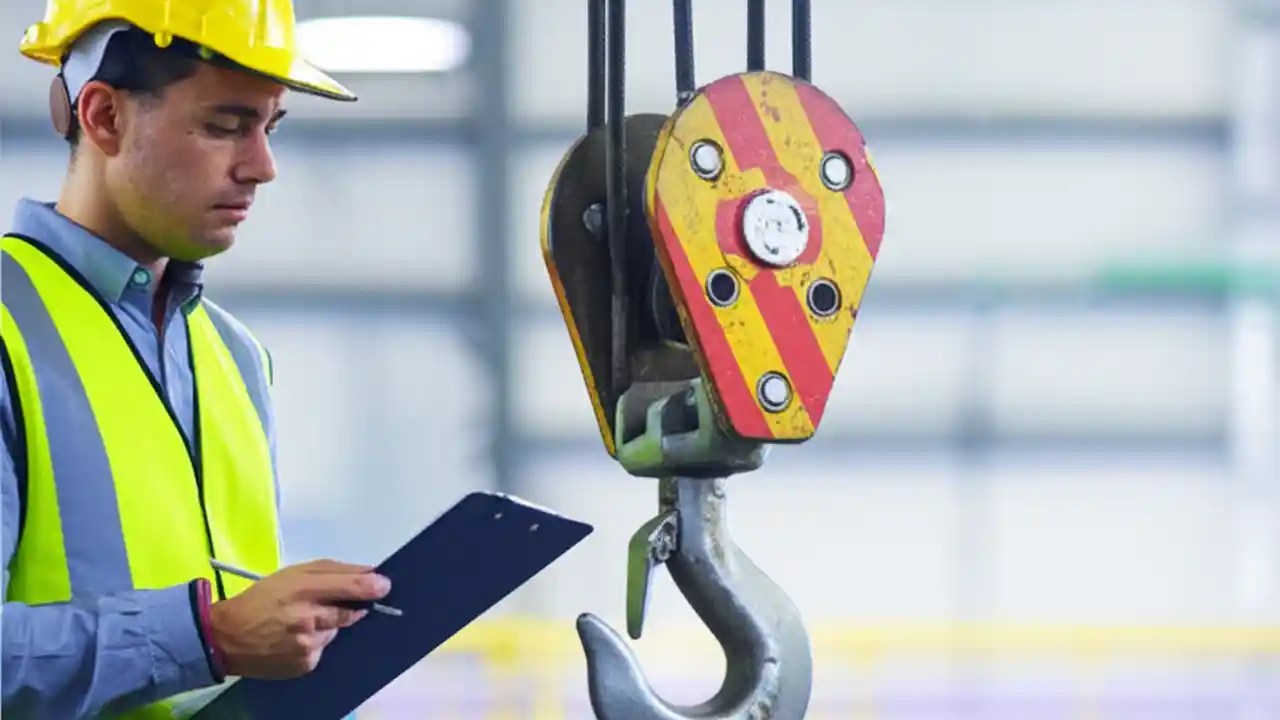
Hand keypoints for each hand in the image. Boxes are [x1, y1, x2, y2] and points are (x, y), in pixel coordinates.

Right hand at [207, 559, 391, 678]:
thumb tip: (369, 572)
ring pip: (335, 632)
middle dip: (347, 608)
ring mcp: (308, 645)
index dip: (371, 586)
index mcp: (303, 590)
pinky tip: (295, 638)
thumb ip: (332, 571)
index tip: (385, 586)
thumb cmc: (262, 599)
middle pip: (348, 613)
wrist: (227, 637)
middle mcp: (308, 619)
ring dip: (327, 626)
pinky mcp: (306, 663)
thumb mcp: (292, 573)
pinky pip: (323, 648)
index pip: (349, 587)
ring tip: (300, 622)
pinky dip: (316, 642)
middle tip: (325, 606)